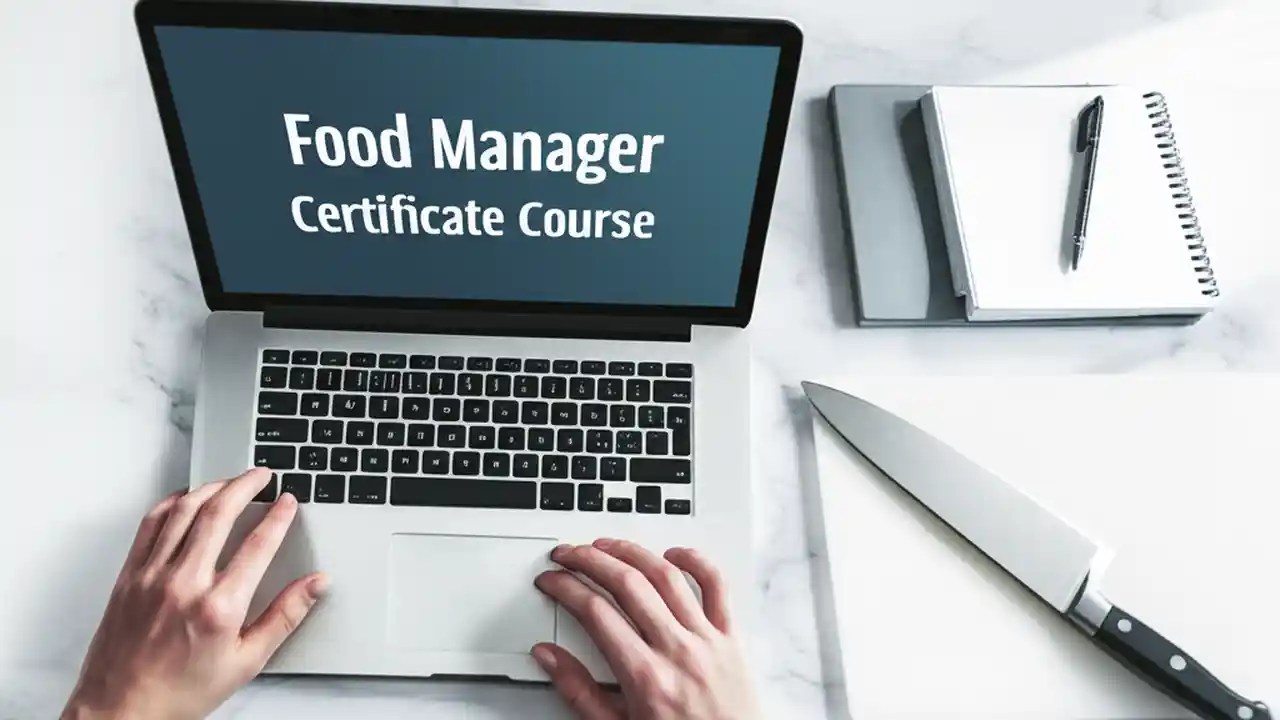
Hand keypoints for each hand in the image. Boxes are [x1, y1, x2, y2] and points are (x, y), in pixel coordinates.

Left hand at [62, 468, 326, 719]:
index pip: (257, 545)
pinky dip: (171, 503)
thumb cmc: (180, 692)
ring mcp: (152, 576)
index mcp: (218, 608)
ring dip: (211, 487)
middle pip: (219, 514)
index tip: (288, 502)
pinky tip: (186, 498)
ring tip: (230, 480)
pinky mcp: (129, 576)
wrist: (122, 709)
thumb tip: (316, 585)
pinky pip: (151, 524)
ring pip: (184, 511)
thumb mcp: (247, 661)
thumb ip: (285, 616)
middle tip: (262, 475)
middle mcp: (184, 585)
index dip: (278, 516)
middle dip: (246, 485)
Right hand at [532, 539, 757, 719]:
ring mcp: (707, 640)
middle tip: (568, 554)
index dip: (565, 588)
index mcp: (645, 679)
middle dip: (589, 560)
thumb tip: (547, 656)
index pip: (595, 613)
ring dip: (631, 552)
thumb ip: (579, 691)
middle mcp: (677, 652)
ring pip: (666, 576)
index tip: (551, 580)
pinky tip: (671, 553)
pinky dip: (695, 561)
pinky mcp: (731, 637)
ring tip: (605, 545)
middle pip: (627, 584)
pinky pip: (717, 586)